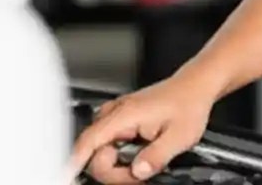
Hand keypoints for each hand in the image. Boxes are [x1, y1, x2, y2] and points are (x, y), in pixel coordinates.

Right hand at [69, 73, 218, 182]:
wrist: (195, 87)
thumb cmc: (188, 103)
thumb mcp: (180, 135)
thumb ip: (156, 156)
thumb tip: (137, 172)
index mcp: (125, 114)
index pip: (89, 141)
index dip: (74, 161)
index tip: (65, 176)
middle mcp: (115, 113)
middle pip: (95, 153)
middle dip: (114, 170)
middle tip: (141, 173)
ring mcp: (117, 117)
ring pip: (102, 150)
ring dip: (119, 164)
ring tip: (145, 162)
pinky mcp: (121, 122)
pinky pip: (109, 145)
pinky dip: (120, 156)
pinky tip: (139, 155)